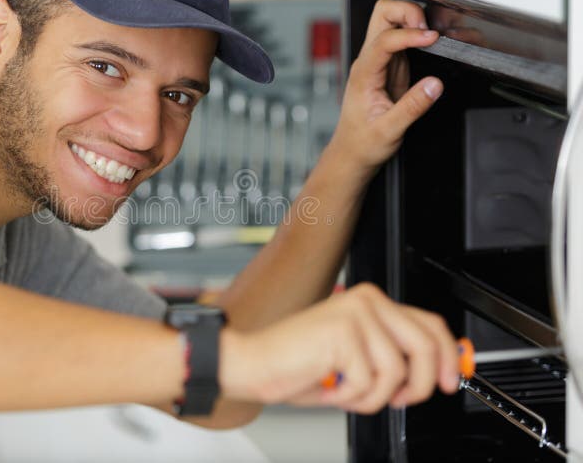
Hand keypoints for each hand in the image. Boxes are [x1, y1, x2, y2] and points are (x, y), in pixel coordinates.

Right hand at [221, 284, 458, 413]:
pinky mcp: (342, 334)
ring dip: (374, 396)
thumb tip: (435, 372)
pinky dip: (351, 398)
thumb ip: (392, 358)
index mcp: (370, 302)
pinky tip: (329, 388)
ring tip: (347, 392)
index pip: (429, 323)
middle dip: (421, 383)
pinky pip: (369, 382)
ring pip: (397, 372)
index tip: (450, 380)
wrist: (252, 364)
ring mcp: (354, 315)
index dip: (447, 356)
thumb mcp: (355, 360)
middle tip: (402, 400)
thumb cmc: (296, 365)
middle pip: (424, 344)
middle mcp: (365, 301)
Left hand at [329, 0, 443, 173]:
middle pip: (381, 15)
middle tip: (428, 30)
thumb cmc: (363, 142)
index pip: (383, 40)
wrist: (352, 152)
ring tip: (431, 36)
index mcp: (363, 75)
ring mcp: (377, 62)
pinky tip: (428, 44)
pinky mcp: (389, 67)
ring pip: (391, 21)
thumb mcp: (389, 130)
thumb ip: (412, 107)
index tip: (431, 38)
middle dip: (406, 11)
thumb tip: (434, 84)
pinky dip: (416, 33)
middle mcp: (367, 62)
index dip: (409, 34)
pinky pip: (401, 39)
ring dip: (412, 20)